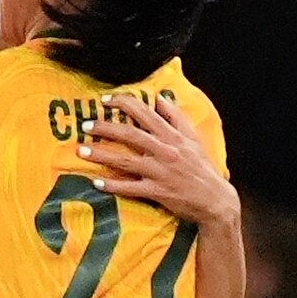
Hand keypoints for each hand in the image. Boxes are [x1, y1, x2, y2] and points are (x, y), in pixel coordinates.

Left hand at [79, 94, 238, 230]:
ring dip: (101, 155)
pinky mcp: (157, 192)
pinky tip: (96, 182)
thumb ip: (177, 117)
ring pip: (126, 160)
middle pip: (130, 134)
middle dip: (105, 128)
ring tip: (82, 151)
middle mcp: (165, 151)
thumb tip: (161, 98)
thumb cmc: (202, 167)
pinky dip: (113, 185)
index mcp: (173, 136)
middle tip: (86, 125)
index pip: (145, 113)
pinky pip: (130, 188)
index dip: (123, 104)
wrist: (215, 198)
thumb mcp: (194, 138)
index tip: (105, 100)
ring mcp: (160, 172)